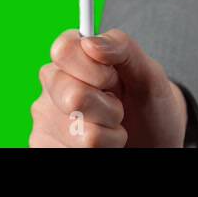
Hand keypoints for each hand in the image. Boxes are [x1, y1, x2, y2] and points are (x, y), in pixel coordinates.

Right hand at [29, 28, 187, 147]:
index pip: (64, 50)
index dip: (94, 68)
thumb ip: (123, 47)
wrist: (151, 142)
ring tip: (112, 128)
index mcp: (72, 57)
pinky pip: (79, 154)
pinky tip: (101, 145)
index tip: (113, 79)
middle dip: (109, 107)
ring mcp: (46, 118)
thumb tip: (90, 42)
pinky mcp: (46, 146)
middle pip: (73, 96)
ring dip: (109, 135)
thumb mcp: (149, 73)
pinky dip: (103, 150)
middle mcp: (52, 85)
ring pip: (83, 134)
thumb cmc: (148, 106)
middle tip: (117, 107)